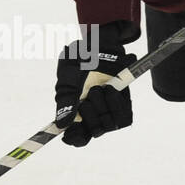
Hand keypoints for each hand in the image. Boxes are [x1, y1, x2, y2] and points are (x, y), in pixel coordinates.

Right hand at [54, 25, 137, 146]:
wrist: (101, 45)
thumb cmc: (80, 61)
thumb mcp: (67, 79)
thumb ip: (65, 101)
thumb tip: (61, 125)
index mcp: (76, 113)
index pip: (77, 138)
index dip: (76, 139)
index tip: (74, 135)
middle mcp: (93, 115)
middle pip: (94, 132)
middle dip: (90, 114)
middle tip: (87, 96)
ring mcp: (109, 111)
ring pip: (109, 125)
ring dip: (103, 106)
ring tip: (100, 88)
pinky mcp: (123, 105)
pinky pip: (124, 117)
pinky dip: (116, 103)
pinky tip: (111, 90)